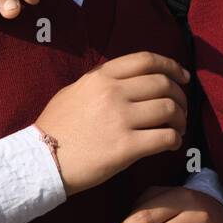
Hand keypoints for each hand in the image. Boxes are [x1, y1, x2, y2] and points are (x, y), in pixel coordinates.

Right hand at [35, 52, 189, 195]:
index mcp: (101, 77)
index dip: (171, 66)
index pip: (146, 60)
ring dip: (180, 119)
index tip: (182, 77)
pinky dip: (175, 140)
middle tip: (181, 109)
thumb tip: (131, 79)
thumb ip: (102, 81)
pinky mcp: (126, 148)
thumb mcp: (75, 91)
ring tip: (178, 128)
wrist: (40, 161)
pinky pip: (165, 137)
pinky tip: (171, 144)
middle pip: (164, 84)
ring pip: (169, 109)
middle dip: (180, 96)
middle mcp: (113, 93)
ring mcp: (120, 120)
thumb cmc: (56, 127)